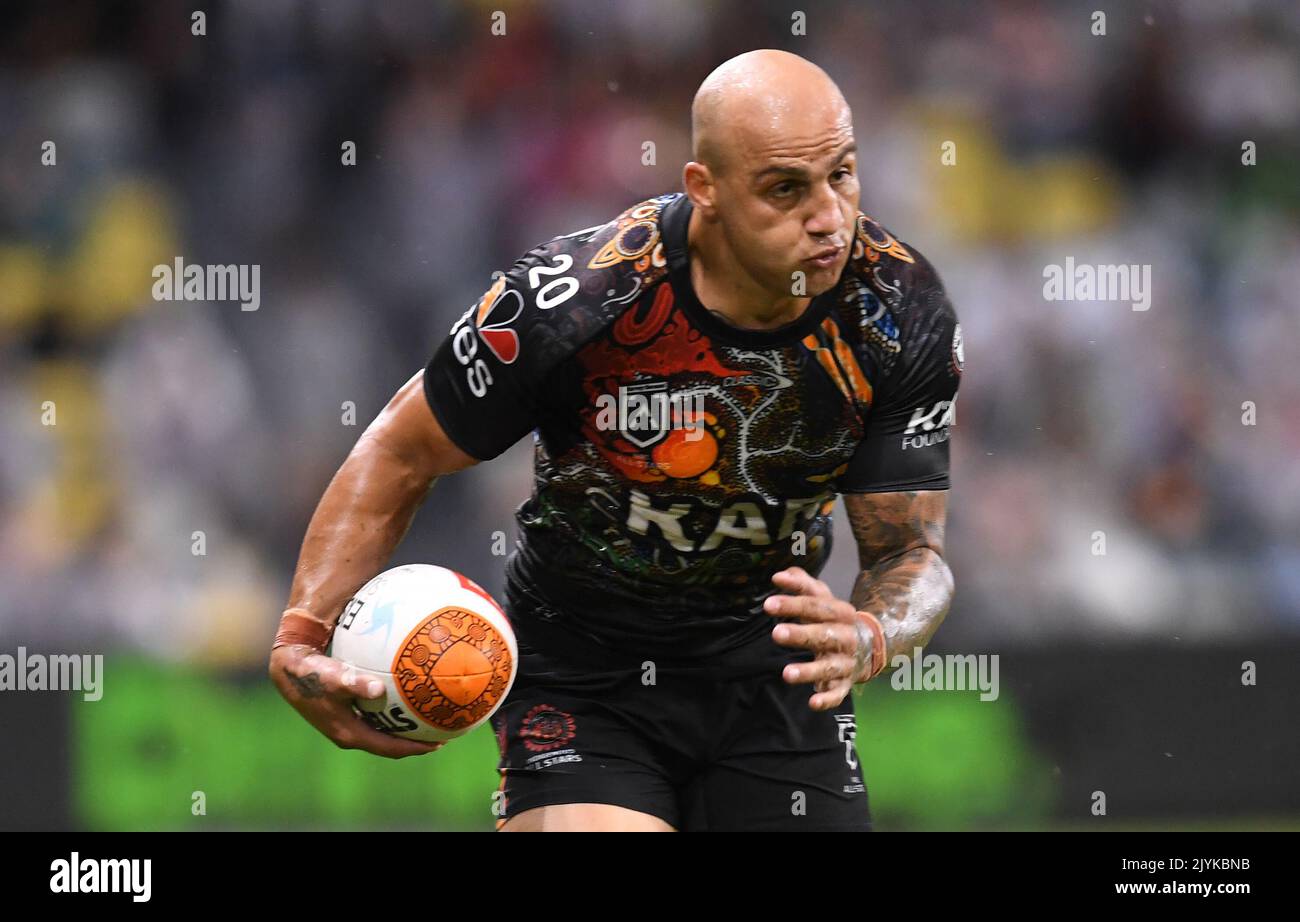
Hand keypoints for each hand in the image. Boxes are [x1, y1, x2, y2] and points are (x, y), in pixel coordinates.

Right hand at [269, 644, 443, 758]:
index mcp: (349, 734)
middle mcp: (348, 734)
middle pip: (389, 745)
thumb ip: (355, 684)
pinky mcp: (343, 714)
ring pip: (382, 732)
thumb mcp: (334, 678)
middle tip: (441, 734)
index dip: (414, 748)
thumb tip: (377, 690)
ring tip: (428, 721)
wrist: (289, 668)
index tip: (438, 744)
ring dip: (403, 730)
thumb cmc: (313, 673)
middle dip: (415, 742)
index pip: (389, 748)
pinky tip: (404, 698)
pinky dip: (391, 714)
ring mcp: (345, 725)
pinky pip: (374, 718)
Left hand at [764, 566, 873, 711]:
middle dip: (801, 635)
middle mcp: (846, 637)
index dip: (793, 604)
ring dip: (809, 671)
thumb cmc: (834, 619)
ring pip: (829, 667)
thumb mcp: (823, 599)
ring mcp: (846, 662)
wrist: (871, 646)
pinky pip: (838, 693)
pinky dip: (827, 699)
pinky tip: (812, 702)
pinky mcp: (845, 684)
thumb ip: (802, 584)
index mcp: (841, 612)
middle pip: (824, 635)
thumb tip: (779, 575)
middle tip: (775, 633)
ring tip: (786, 674)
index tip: (768, 604)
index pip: (816, 606)